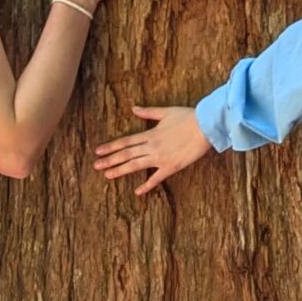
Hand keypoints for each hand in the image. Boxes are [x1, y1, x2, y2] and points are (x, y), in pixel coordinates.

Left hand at [94, 105, 212, 196]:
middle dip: (110, 160)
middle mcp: (152, 147)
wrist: (205, 126)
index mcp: (150, 134)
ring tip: (108, 175)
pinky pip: (156, 178)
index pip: (125, 141)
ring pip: (136, 165)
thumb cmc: (187, 117)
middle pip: (126, 154)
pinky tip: (137, 192)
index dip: (111, 147)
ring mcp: (160, 158)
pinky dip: (147, 185)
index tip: (98, 151)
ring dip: (121, 170)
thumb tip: (133, 108)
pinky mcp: (172, 167)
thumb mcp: (165, 112)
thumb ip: (148, 112)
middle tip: (96, 166)